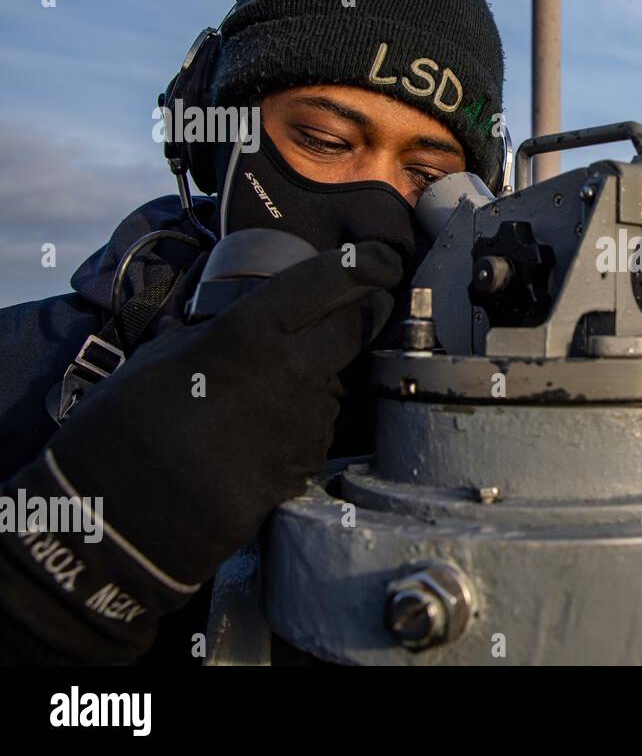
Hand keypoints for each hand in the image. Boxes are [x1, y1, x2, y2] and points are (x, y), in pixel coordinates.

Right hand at [48, 240, 401, 587]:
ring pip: (337, 380)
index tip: (384, 257)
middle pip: (357, 327)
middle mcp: (296, 370)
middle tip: (355, 305)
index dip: (369, 264)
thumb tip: (239, 323)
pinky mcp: (310, 464)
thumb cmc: (128, 425)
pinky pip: (320, 427)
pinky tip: (262, 433)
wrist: (126, 516)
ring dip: (320, 375)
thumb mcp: (165, 354)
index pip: (333, 281)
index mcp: (254, 332)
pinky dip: (303, 422)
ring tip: (265, 392)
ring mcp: (310, 421)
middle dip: (364, 311)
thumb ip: (219, 332)